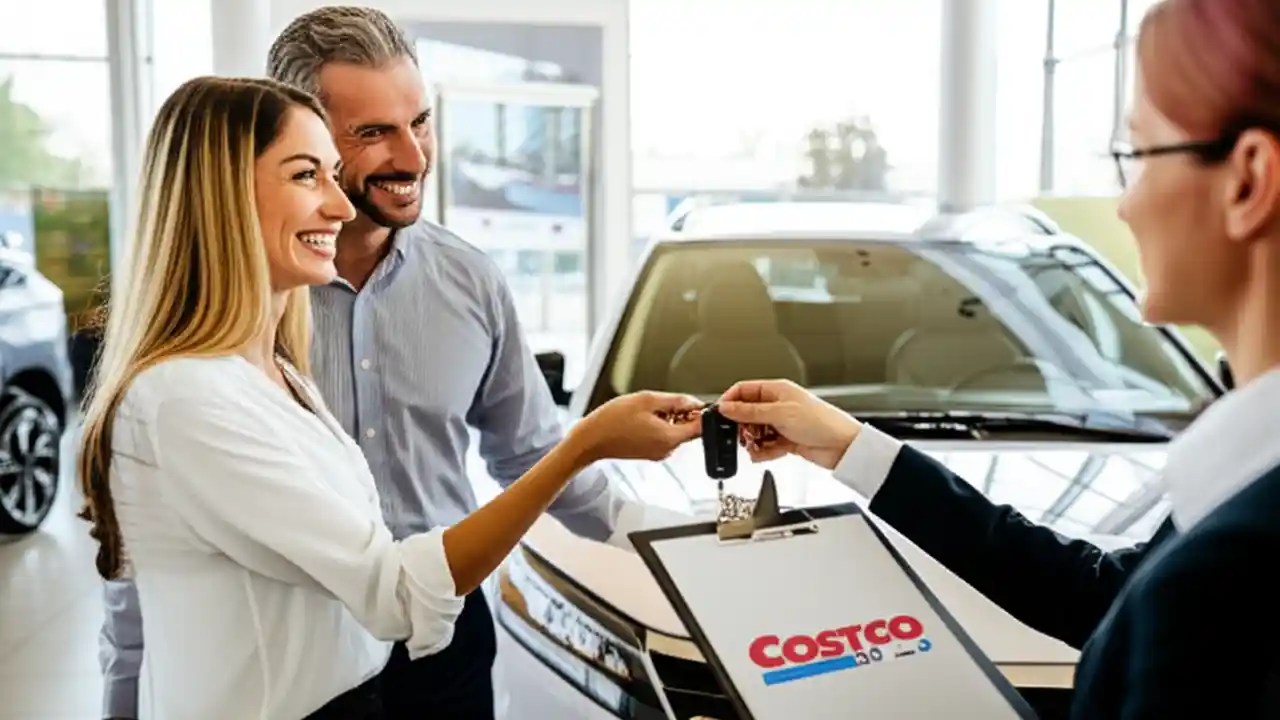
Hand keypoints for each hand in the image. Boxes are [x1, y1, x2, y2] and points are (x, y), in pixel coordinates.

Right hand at [568, 391, 704, 464]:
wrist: (591, 439)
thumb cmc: (613, 420)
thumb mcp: (647, 400)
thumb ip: (675, 401)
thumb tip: (694, 402)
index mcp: (670, 437)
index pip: (701, 427)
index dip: (700, 412)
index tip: (691, 402)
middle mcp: (667, 449)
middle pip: (688, 429)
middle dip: (681, 414)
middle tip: (662, 403)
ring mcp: (659, 453)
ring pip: (675, 432)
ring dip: (668, 418)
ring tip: (646, 411)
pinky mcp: (650, 453)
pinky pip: (663, 437)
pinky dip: (658, 426)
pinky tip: (642, 419)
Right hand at [716, 379, 859, 469]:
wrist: (842, 446)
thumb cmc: (821, 422)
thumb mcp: (779, 414)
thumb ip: (749, 412)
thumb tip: (726, 407)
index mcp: (777, 390)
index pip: (744, 390)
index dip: (730, 401)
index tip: (721, 414)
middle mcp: (778, 405)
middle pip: (747, 413)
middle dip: (741, 426)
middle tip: (740, 435)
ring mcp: (782, 423)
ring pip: (755, 432)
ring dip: (752, 441)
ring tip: (754, 447)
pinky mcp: (786, 441)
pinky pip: (765, 446)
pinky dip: (763, 452)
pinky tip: (763, 454)